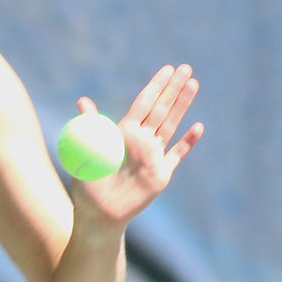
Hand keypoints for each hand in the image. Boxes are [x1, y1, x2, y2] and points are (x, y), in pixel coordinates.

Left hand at [72, 64, 202, 224]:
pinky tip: (197, 127)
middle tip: (186, 68)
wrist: (98, 213)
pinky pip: (177, 155)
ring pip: (171, 125)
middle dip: (173, 89)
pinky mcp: (161, 174)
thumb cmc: (88, 183)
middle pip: (161, 109)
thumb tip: (83, 100)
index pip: (144, 103)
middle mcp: (141, 140)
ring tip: (193, 85)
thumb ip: (89, 125)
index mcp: (124, 132)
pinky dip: (187, 142)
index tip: (167, 69)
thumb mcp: (85, 150)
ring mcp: (153, 155)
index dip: (156, 86)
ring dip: (182, 105)